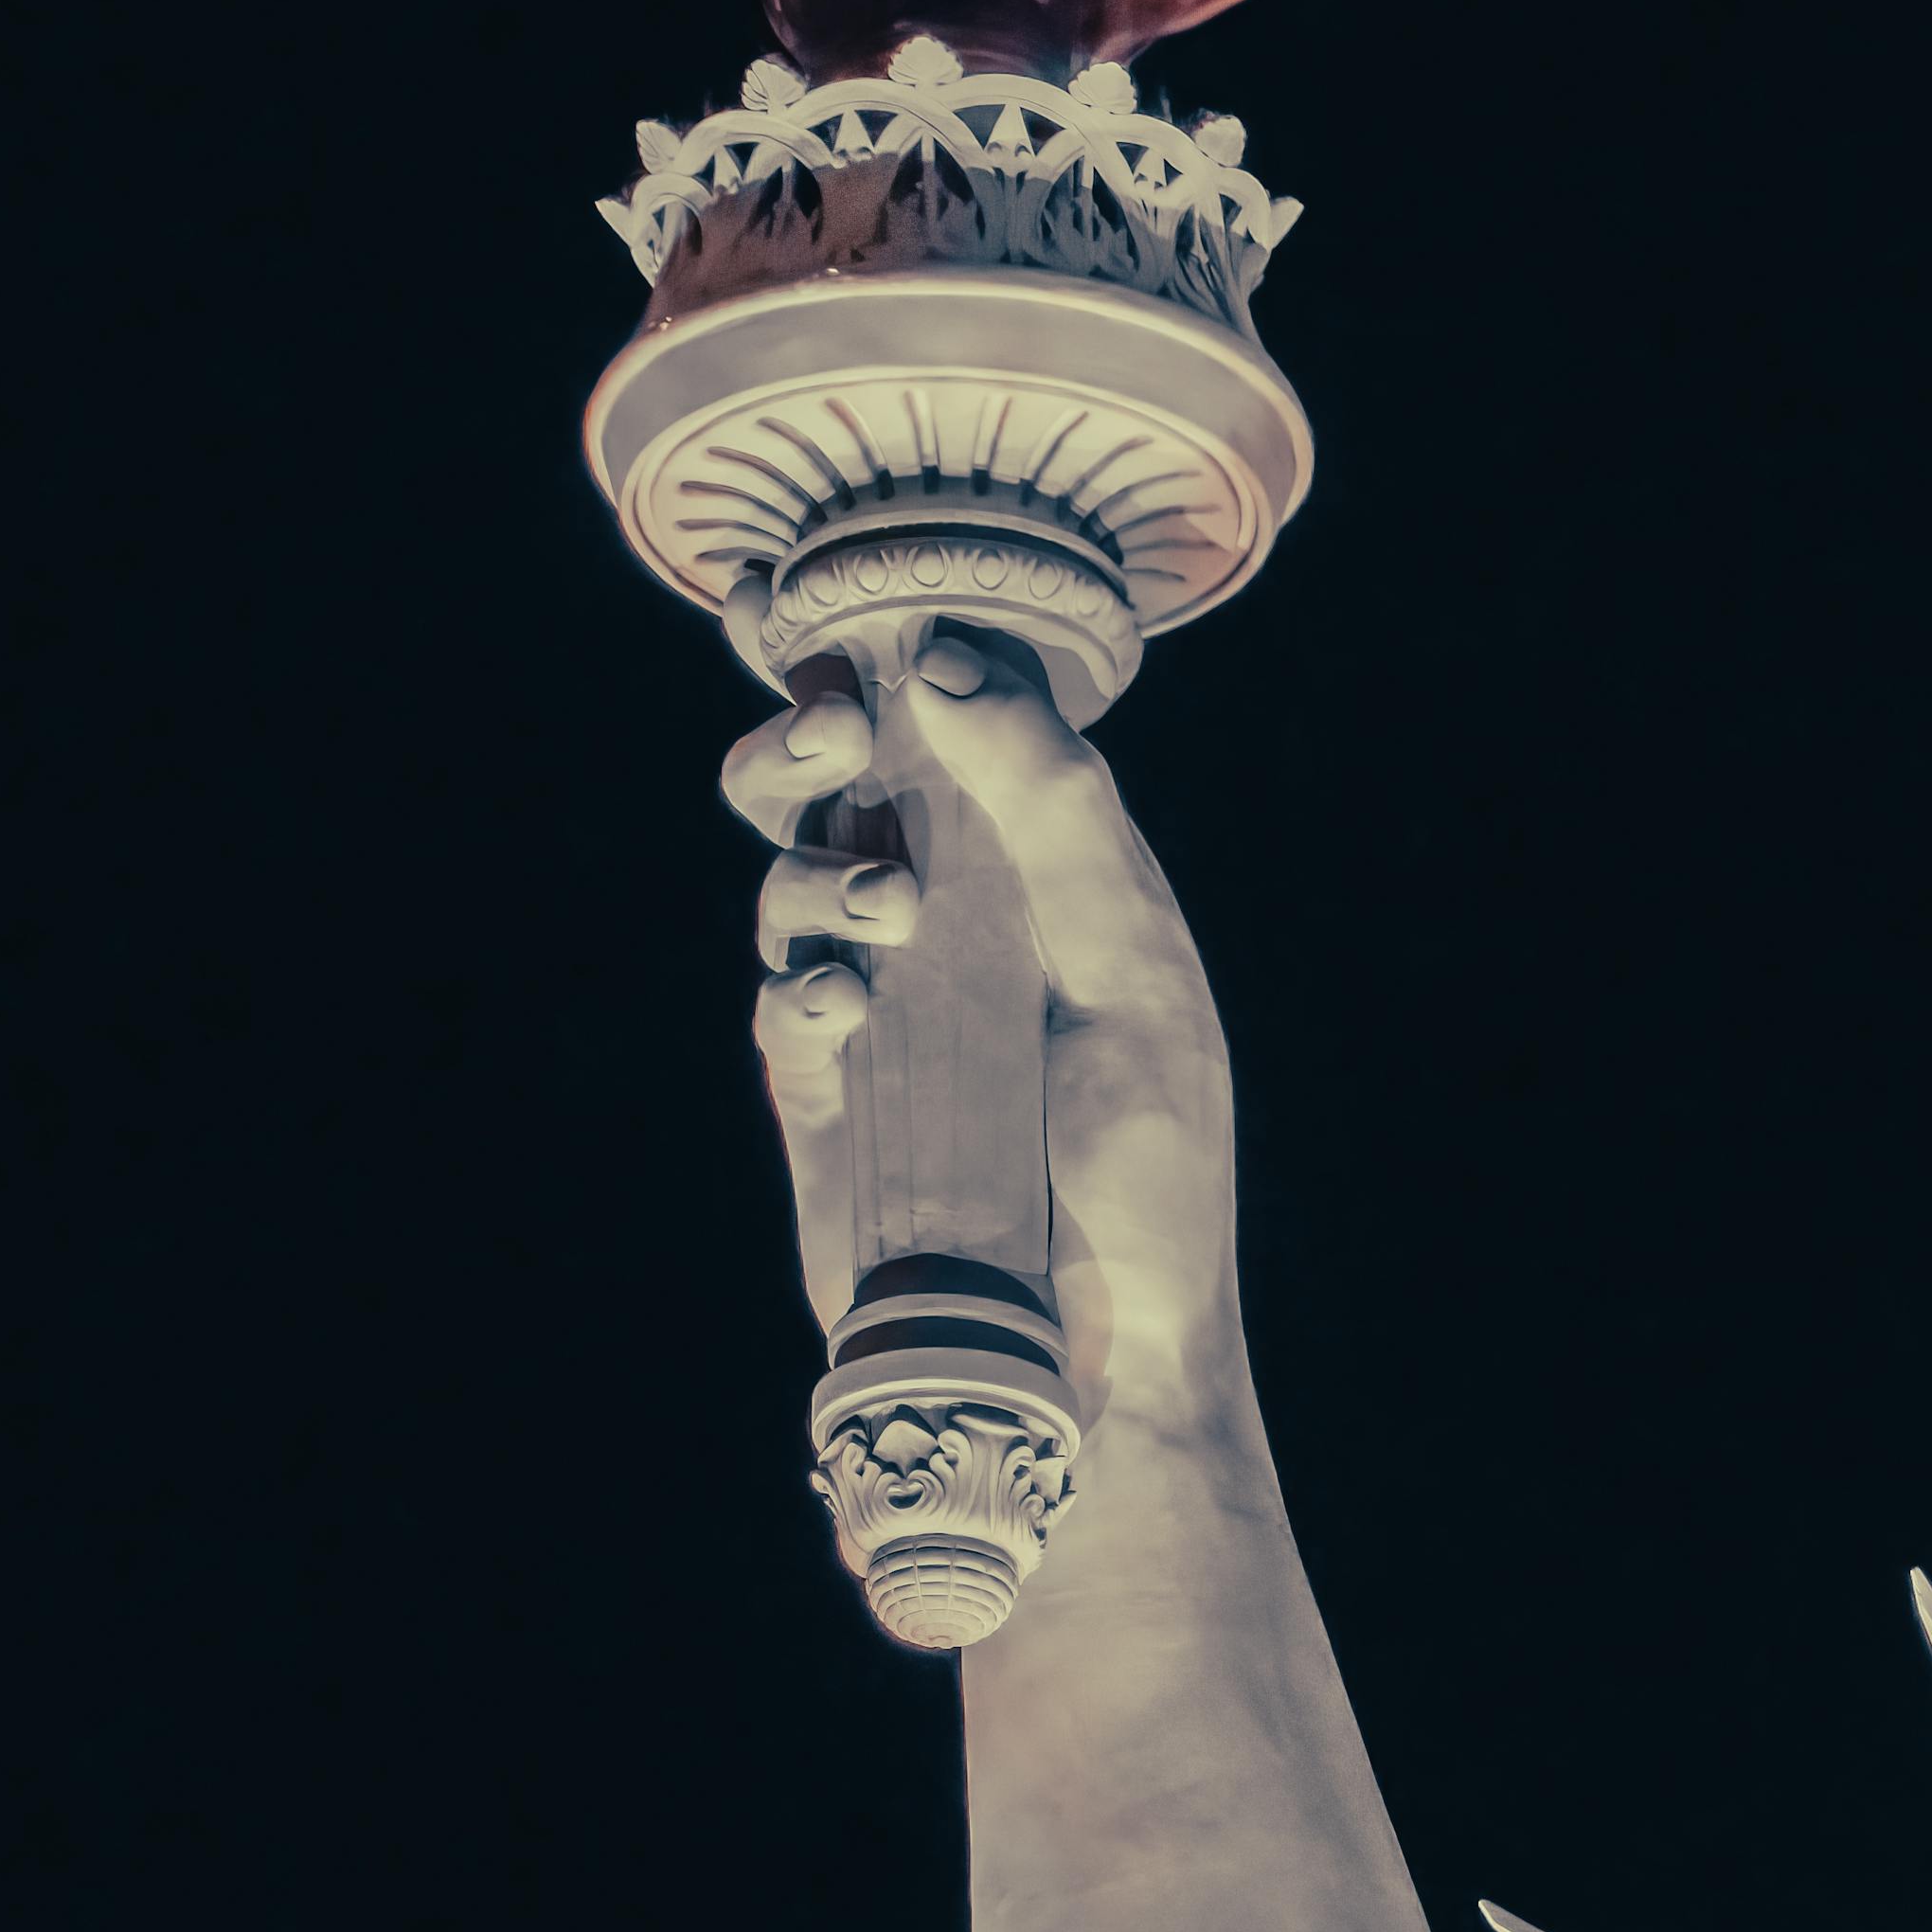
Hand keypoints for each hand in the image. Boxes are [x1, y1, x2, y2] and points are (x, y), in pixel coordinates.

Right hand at [721, 628, 1244, 1429]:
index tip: (782, 575)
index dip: (850, 637)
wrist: (1114, 1356)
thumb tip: (950, 650)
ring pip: (786, 878)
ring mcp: (872, 1006)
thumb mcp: (1133, 962)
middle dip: (801, 733)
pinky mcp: (823, 1100)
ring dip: (816, 861)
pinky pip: (779, 1009)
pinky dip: (801, 985)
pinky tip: (846, 1001)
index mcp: (1028, 866)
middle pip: (819, 777)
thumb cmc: (1151, 1166)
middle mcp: (941, 918)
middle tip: (840, 733)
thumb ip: (1056, 801)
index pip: (933, 719)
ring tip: (891, 906)